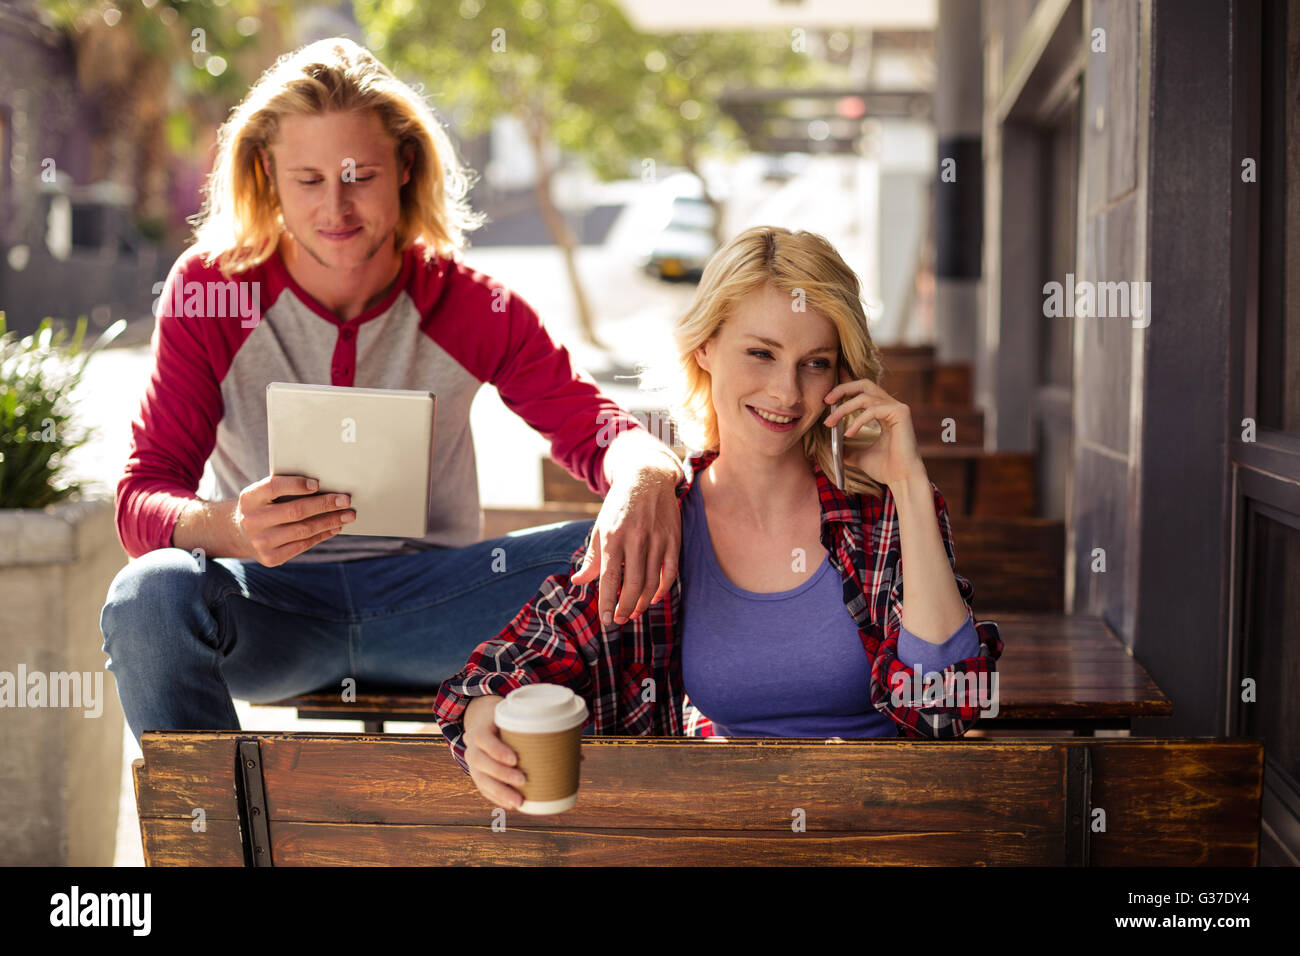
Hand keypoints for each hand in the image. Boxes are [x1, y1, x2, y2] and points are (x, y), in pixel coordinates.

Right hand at [233, 474, 355, 566]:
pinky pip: (302, 545)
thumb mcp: (265, 494)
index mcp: (250, 498)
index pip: (274, 487)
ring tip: (347, 515)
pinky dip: (322, 535)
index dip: (296, 485)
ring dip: (329, 522)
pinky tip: (335, 528)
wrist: (240, 533)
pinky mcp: (270, 558)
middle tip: (346, 500)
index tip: (317, 483)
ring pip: (303, 530)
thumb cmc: (263, 506)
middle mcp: (252, 521)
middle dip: (324, 504)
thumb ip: (286, 488)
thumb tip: (326, 487)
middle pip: (295, 511)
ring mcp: (261, 542)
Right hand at [462, 694, 583, 809]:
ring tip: (519, 801)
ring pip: (481, 780)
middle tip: (522, 779)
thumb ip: (545, 733)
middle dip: (501, 773)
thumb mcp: (518, 720)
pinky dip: (497, 798)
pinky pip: (484, 789)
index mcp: (481, 728)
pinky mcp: (478, 776)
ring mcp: (473, 764)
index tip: (515, 758)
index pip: (483, 739)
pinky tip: (511, 804)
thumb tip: (580, 757)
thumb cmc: (509, 722)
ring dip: (500, 792)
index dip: (497, 750)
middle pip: (482, 762)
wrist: (485, 723)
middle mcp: (473, 747)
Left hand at [570, 456, 680, 626]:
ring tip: (634, 612)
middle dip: (625, 608)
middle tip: (620, 620)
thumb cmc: (619, 507)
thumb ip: (592, 557)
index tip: (605, 620)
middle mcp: (635, 539)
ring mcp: (657, 539)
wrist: (647, 478)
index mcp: (613, 537)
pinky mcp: (673, 539)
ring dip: (643, 602)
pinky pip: (670, 572)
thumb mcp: (600, 527)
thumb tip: (578, 581)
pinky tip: (655, 598)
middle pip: (632, 585)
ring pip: (652, 582)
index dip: (606, 603)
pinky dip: (663, 589)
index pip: (608, 579)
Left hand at [822, 369, 925, 489]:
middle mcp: (892, 407)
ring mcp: (898, 408)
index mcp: (884, 413)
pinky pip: (873, 410)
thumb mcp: (860, 457)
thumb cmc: (886, 469)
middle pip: (865, 384)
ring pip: (865, 397)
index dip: (844, 391)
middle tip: (826, 400)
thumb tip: (830, 447)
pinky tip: (849, 434)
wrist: (902, 480)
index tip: (827, 401)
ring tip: (830, 423)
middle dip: (843, 389)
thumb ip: (848, 450)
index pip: (863, 392)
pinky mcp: (901, 413)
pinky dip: (857, 421)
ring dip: (843, 409)